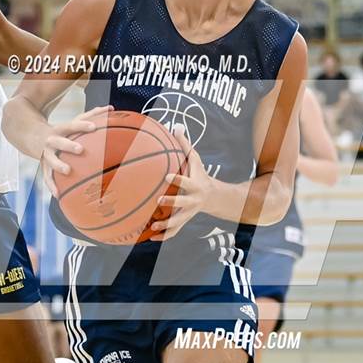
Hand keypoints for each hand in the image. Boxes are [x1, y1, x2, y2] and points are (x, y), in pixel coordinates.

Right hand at [40, 106, 113, 195]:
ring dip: (58, 165)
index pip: (72, 125)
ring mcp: (46, 154)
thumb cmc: (63, 130)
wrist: (33, 136)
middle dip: (69, 145)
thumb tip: (112, 107)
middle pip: (59, 142)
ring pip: (51, 160)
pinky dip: (52, 186)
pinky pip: (47, 177)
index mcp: (61, 129)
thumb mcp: (74, 121)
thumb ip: (92, 114)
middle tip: (80, 149)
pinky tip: (59, 195)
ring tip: (68, 171)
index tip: (94, 127)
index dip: (82, 125)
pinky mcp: (43, 166)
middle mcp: (52, 140)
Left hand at [150, 125, 211, 241]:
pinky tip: (149, 237)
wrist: (213, 196)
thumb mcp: (195, 160)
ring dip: (166, 226)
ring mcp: (189, 213)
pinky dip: (164, 236)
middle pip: (183, 203)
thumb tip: (176, 125)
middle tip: (158, 200)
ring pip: (178, 222)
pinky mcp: (185, 221)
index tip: (166, 176)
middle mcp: (193, 201)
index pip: (187, 182)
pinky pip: (175, 231)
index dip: (178, 180)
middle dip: (172, 203)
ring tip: (152, 227)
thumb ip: (185, 145)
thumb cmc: (199, 174)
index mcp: (195, 185)